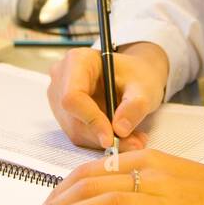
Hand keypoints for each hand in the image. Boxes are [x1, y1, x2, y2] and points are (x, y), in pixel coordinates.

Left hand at [33, 149, 203, 204]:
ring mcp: (172, 204)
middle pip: (97, 184)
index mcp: (155, 159)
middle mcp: (159, 177)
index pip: (97, 167)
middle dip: (61, 202)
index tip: (49, 199)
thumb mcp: (177, 173)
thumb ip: (142, 176)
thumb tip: (105, 186)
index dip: (66, 184)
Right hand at [46, 44, 168, 150]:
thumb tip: (119, 130)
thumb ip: (134, 107)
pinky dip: (102, 139)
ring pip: (76, 130)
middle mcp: (62, 78)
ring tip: (134, 138)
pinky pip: (79, 134)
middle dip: (102, 134)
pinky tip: (123, 136)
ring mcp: (59, 97)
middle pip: (73, 117)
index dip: (91, 119)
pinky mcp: (65, 114)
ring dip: (104, 140)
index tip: (112, 137)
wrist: (134, 76)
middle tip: (133, 143)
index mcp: (78, 61)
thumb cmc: (137, 74)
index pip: (73, 96)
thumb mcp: (144, 87)